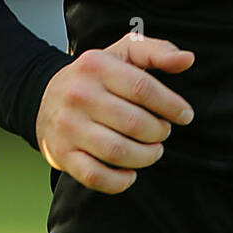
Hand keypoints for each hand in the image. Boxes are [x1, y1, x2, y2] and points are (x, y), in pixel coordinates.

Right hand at [36, 33, 194, 192]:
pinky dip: (119, 181)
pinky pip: (95, 176)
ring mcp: (69, 126)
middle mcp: (79, 95)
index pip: (144, 88)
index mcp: (97, 65)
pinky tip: (131, 174)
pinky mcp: (62, 154)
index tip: (185, 115)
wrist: (45, 96)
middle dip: (159, 132)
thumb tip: (187, 59)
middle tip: (164, 132)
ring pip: (117, 152)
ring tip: (154, 151)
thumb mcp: (124, 52)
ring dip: (145, 157)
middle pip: (134, 123)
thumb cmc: (96, 74)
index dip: (171, 105)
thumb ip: (157, 51)